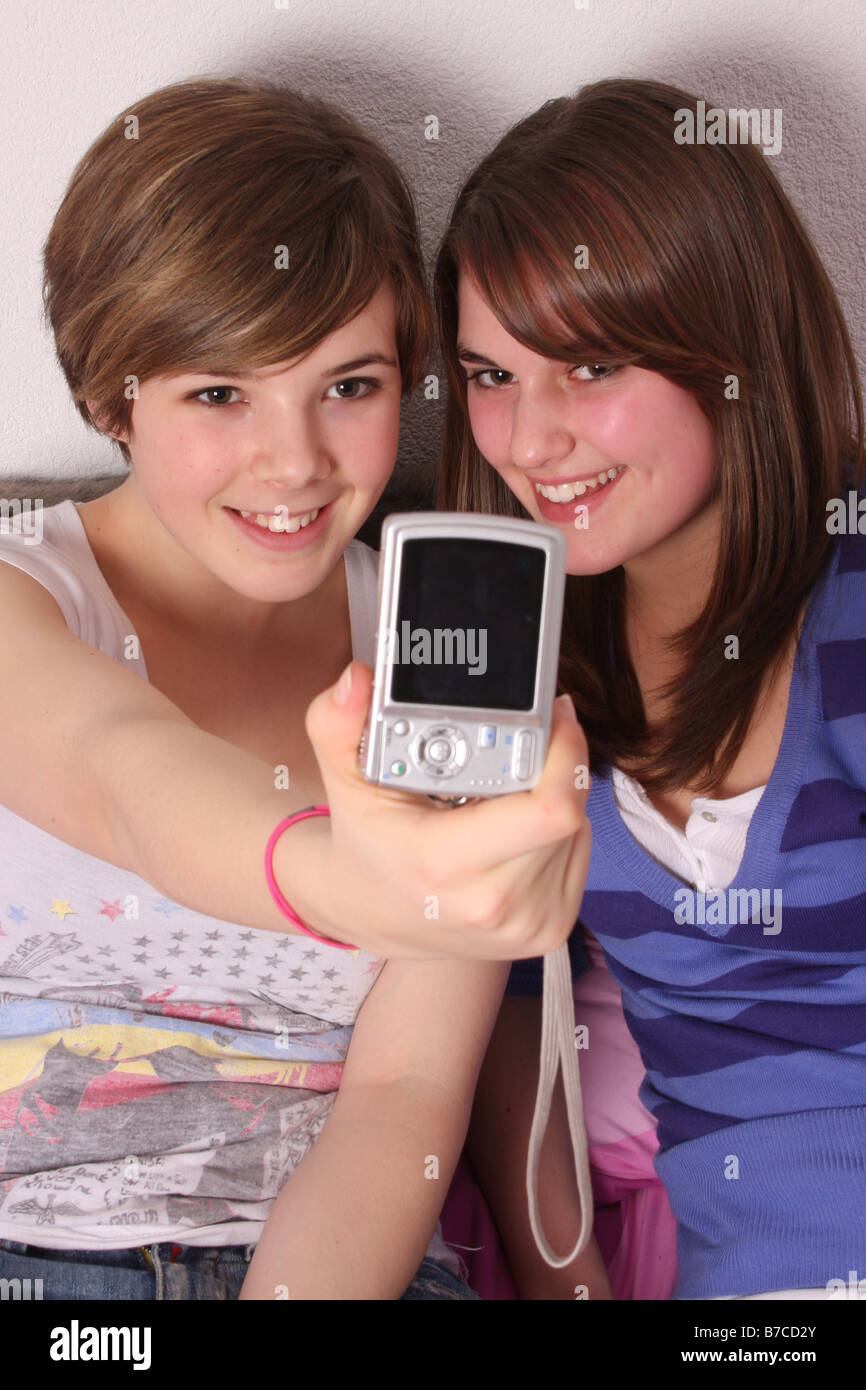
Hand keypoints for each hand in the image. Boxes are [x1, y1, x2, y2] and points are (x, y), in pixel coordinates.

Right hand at [302, 660, 591, 960]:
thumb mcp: (344, 780)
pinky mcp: (550, 931)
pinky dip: (558, 829)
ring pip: (576, 829)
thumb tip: (357, 680)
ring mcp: (528, 925)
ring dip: (553, 797)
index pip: (548, 810)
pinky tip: (516, 824)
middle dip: (554, 766)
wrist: (376, 916)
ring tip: (506, 791)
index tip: (554, 713)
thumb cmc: (367, 843)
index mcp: (445, 864)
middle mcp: (493, 903)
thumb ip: (339, 724)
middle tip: (526, 740)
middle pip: (568, 810)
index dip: (564, 754)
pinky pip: (578, 854)